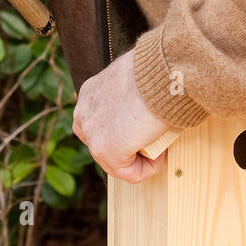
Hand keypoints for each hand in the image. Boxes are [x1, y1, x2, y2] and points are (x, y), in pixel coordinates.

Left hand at [72, 49, 171, 183]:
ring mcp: (92, 134)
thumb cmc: (156, 71)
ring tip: (158, 146)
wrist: (159, 74)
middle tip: (152, 138)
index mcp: (90, 93)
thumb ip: (130, 96)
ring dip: (139, 158)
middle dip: (128, 146)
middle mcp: (84, 113)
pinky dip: (148, 168)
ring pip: (116, 161)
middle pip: (103, 143)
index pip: (99, 123)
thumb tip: (144, 109)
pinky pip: (129, 173)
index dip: (124, 131)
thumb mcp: (135, 80)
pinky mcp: (106, 151)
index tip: (145, 126)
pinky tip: (160, 154)